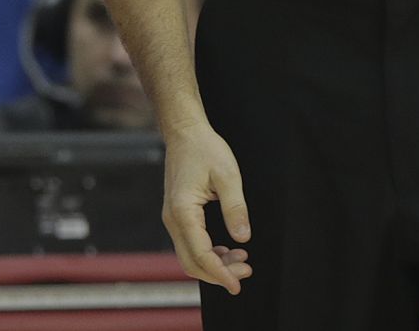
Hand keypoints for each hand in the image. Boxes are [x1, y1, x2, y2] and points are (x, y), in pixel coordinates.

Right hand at [162, 120, 252, 294]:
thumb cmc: (204, 149)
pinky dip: (208, 254)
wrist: (184, 133)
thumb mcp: (228, 175)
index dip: (220, 273)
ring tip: (242, 261)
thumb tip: (243, 238)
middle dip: (218, 273)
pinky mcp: (177, 216)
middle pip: (191, 262)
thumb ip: (236, 208)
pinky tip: (226, 249)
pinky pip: (189, 244)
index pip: (200, 254)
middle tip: (246, 270)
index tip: (238, 285)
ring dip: (214, 265)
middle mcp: (173, 218)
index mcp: (183, 211)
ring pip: (190, 256)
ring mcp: (172, 218)